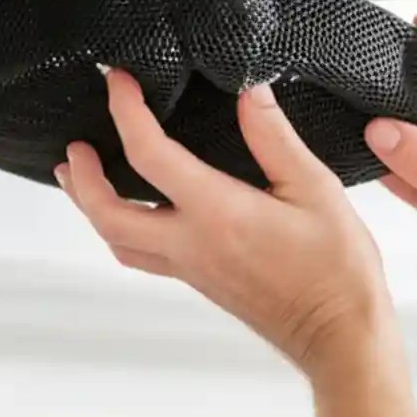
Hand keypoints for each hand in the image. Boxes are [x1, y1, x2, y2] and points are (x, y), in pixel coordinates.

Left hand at [55, 68, 391, 377]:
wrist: (339, 334)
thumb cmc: (335, 270)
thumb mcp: (316, 189)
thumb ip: (275, 138)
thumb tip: (250, 92)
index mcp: (218, 213)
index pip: (149, 154)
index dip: (127, 112)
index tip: (119, 82)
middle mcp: (192, 243)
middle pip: (107, 213)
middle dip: (82, 177)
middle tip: (77, 145)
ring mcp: (192, 267)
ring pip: (117, 240)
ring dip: (91, 206)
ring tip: (83, 177)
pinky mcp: (200, 281)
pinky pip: (141, 255)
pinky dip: (121, 229)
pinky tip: (136, 214)